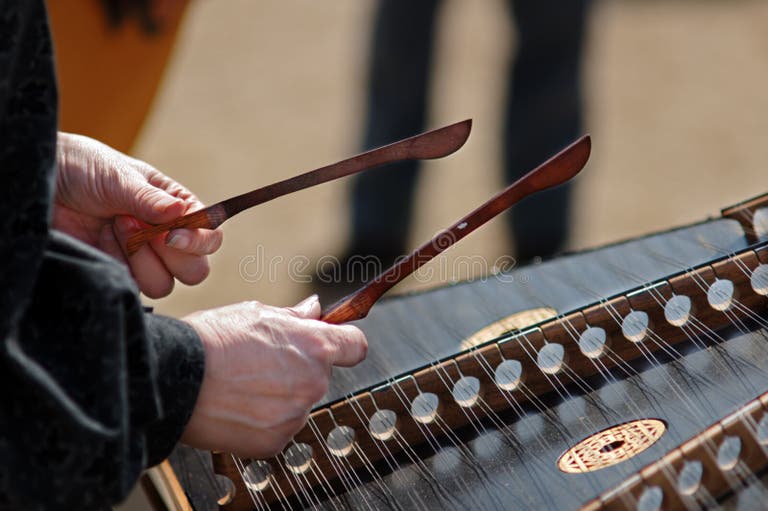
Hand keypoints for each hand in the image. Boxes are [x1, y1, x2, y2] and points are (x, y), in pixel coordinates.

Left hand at [54, 132, 222, 296]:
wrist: (38, 183)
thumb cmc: (83, 168)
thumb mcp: (118, 176)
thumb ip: (150, 199)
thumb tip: (183, 212)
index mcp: (178, 208)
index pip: (210, 236)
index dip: (198, 241)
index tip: (171, 234)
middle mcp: (167, 237)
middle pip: (195, 270)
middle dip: (171, 256)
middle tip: (139, 228)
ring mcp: (143, 259)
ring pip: (164, 285)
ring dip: (139, 259)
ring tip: (114, 226)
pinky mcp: (119, 274)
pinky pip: (132, 288)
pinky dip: (117, 263)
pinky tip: (100, 239)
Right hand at [180, 296, 367, 457]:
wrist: (175, 378)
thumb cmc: (212, 341)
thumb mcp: (256, 313)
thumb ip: (294, 317)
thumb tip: (315, 310)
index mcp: (314, 346)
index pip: (355, 346)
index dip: (345, 342)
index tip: (337, 343)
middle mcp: (313, 382)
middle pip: (319, 376)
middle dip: (298, 369)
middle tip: (259, 363)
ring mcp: (295, 415)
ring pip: (297, 404)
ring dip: (279, 397)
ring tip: (241, 385)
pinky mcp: (275, 442)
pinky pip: (278, 429)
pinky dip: (262, 422)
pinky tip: (236, 407)